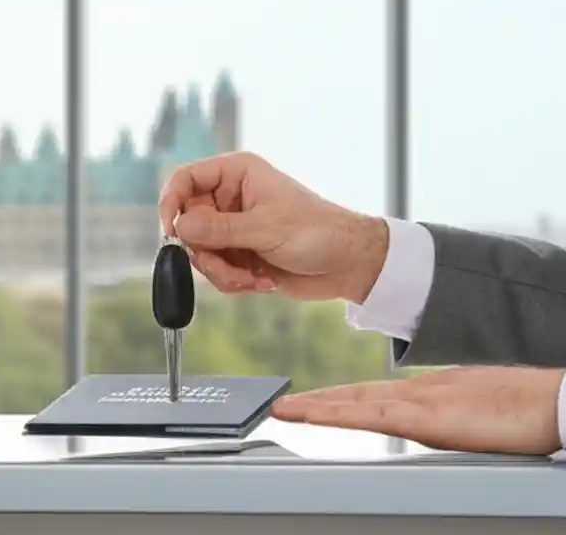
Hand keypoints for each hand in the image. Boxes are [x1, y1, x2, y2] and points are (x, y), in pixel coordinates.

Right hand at [157, 152, 387, 303]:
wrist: (348, 265)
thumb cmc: (318, 233)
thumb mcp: (266, 228)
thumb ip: (219, 229)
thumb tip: (180, 229)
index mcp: (236, 174)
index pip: (185, 179)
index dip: (172, 203)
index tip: (172, 232)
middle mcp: (228, 198)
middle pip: (187, 222)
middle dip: (204, 251)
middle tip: (225, 265)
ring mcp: (231, 228)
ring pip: (198, 252)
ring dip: (221, 272)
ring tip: (251, 278)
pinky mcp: (236, 254)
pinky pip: (213, 271)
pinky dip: (231, 281)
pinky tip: (260, 282)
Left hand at [271, 367, 564, 454]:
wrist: (557, 400)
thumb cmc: (527, 410)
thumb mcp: (478, 416)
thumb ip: (452, 419)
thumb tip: (442, 426)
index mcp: (430, 396)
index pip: (372, 398)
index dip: (339, 400)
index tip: (311, 403)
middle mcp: (419, 395)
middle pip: (355, 398)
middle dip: (318, 402)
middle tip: (282, 405)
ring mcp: (422, 402)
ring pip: (356, 403)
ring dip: (318, 406)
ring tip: (285, 408)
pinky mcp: (430, 415)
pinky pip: (373, 415)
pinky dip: (340, 413)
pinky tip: (317, 414)